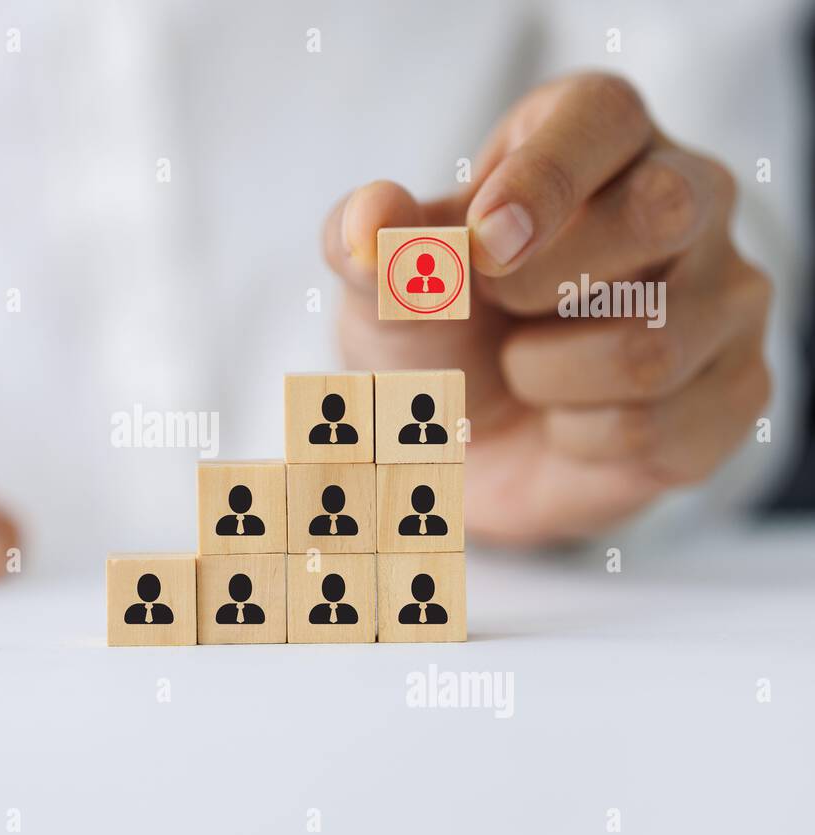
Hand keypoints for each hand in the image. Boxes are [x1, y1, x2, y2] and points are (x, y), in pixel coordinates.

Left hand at [324, 72, 771, 545]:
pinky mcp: (740, 387)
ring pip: (647, 347)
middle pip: (659, 210)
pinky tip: (570, 420)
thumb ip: (368, 248)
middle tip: (498, 307)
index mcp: (596, 133)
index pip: (601, 117)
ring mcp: (727, 293)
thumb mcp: (384, 289)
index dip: (542, 178)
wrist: (466, 443)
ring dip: (543, 378)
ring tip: (528, 368)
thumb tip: (370, 220)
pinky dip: (578, 440)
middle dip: (540, 283)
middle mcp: (687, 193)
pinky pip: (656, 429)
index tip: (482, 240)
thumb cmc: (434, 333)